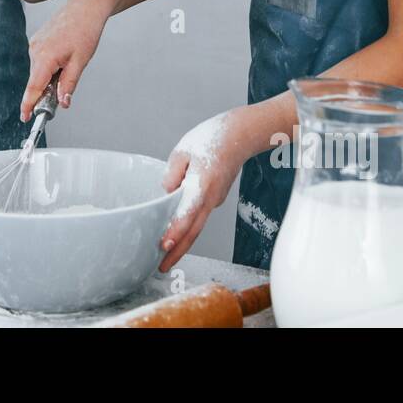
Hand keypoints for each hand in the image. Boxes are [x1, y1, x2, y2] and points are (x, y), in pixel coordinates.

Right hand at [19, 0, 110, 120]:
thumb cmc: (85, 31)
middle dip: (44, 93)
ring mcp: (34, 44)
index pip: (33, 87)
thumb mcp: (80, 62)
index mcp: (45, 57)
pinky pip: (39, 61)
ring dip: (48, 79)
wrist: (85, 7)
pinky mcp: (37, 41)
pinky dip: (48, 68)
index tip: (25, 117)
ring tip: (68, 68)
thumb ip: (69, 84)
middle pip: (35, 81)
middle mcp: (35, 50)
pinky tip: (63, 60)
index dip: (28, 105)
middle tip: (61, 98)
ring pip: (38, 72)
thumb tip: (63, 103)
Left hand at [157, 109, 252, 272]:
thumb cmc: (212, 138)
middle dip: (177, 251)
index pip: (187, 214)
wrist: (242, 135)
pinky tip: (176, 233)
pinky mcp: (215, 198)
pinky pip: (200, 215)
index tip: (163, 246)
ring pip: (198, 226)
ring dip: (183, 243)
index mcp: (202, 184)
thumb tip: (166, 193)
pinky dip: (189, 227)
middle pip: (194, 231)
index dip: (175, 232)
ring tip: (165, 257)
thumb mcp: (183, 150)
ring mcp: (215, 200)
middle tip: (161, 267)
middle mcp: (211, 198)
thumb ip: (172, 173)